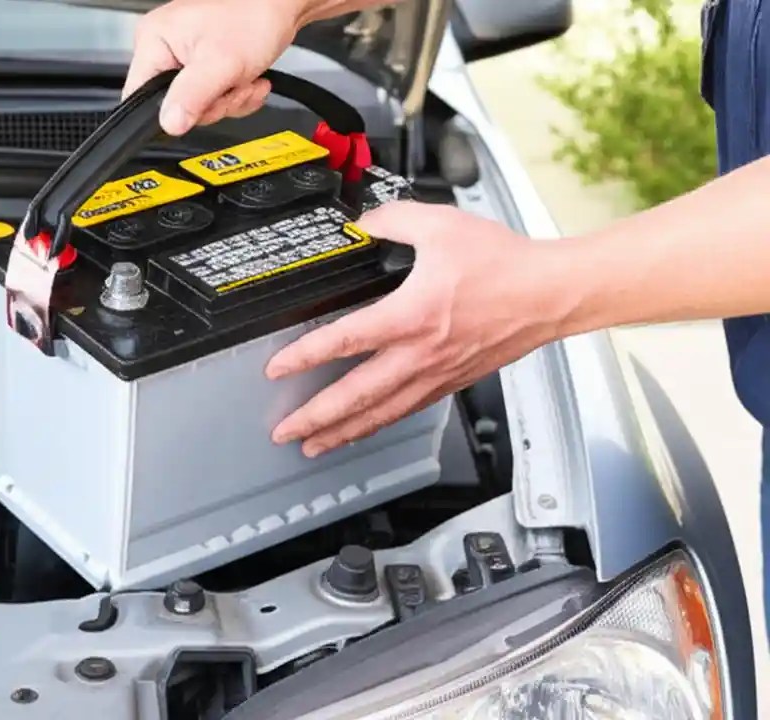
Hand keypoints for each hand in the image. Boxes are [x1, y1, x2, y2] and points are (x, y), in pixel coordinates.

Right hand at [123, 0, 305, 134]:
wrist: (282, 7)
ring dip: (228, 100)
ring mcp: (184, 56)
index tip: (200, 105)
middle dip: (212, 104)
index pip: (140, 95)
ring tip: (243, 79)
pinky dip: (233, 95)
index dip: (170, 111)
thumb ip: (191, 97)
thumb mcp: (220, 64)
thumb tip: (169, 124)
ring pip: (196, 106)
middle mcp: (163, 47)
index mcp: (154, 41)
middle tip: (231, 86)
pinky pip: (210, 98)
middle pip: (174, 106)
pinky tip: (246, 80)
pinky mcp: (202, 65)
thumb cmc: (253, 17)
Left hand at [266, 201, 571, 456]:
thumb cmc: (504, 264)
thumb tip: (362, 224)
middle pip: (356, 395)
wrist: (551, 293)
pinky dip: (379, 424)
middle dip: (316, 417)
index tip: (276, 369)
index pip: (345, 340)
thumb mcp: (440, 224)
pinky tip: (365, 429)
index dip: (305, 356)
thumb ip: (393, 220)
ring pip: (381, 412)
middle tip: (284, 431)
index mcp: (411, 315)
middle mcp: (420, 353)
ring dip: (343, 432)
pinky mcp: (452, 381)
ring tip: (314, 445)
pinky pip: (407, 410)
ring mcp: (437, 373)